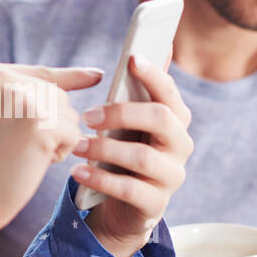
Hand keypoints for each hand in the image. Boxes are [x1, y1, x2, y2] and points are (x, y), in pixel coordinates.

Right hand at [0, 62, 100, 256]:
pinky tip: (34, 161)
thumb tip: (95, 75)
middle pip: (57, 94)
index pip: (40, 73)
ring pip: (68, 113)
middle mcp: (0, 78)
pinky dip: (61, 151)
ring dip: (55, 139)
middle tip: (15, 147)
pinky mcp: (38, 123)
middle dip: (49, 126)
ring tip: (22, 154)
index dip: (69, 79)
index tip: (97, 76)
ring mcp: (20, 98)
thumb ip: (29, 93)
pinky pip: (74, 133)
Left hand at [74, 55, 192, 256]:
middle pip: (162, 119)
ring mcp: (171, 176)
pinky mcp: (156, 204)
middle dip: (122, 113)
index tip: (131, 59)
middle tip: (87, 116)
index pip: (170, 93)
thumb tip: (149, 49)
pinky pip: (130, 190)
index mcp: (176, 121)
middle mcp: (180, 146)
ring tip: (76, 146)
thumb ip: (134, 94)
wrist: (122, 207)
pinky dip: (100, 179)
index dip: (153, 75)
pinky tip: (78, 172)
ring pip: (142, 157)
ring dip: (104, 149)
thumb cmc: (123, 154)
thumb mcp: (127, 125)